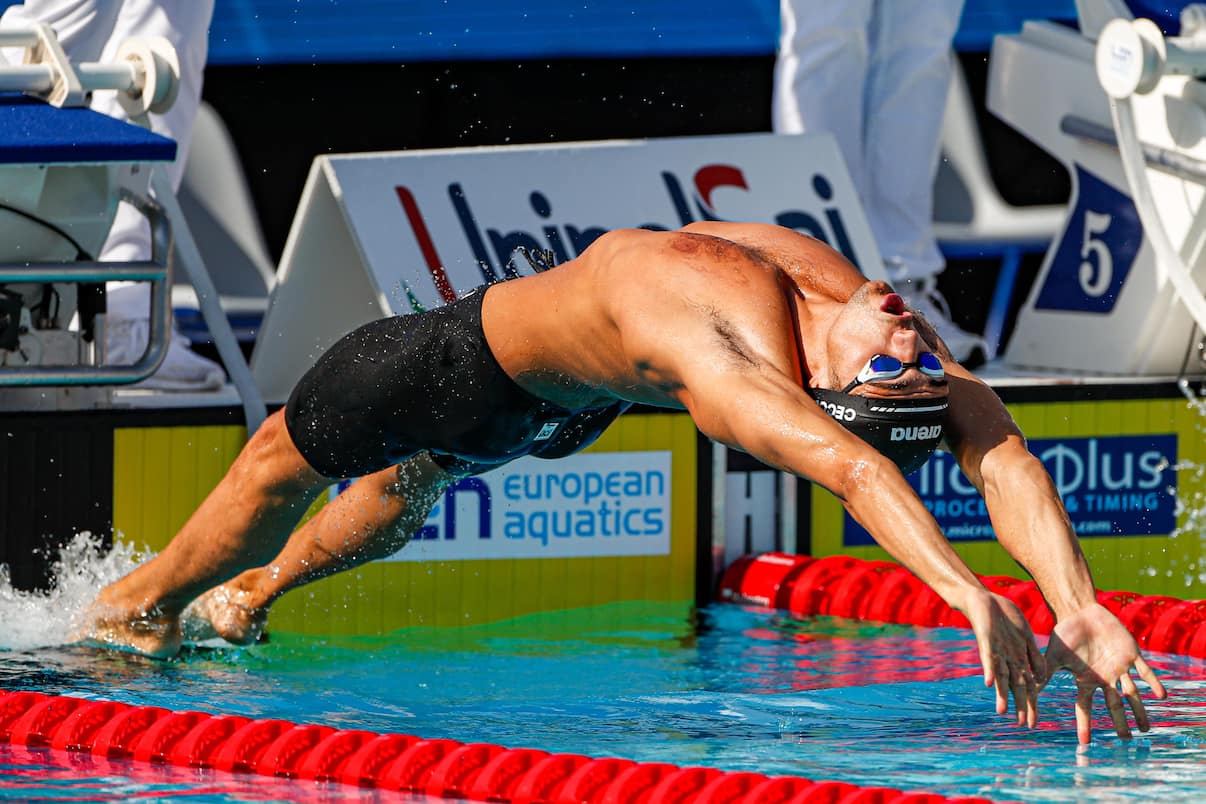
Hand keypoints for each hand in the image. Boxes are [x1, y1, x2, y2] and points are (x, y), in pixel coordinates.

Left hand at [962, 590, 1044, 726]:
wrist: (986, 599)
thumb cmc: (1006, 618)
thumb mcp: (1026, 637)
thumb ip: (1034, 657)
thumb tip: (1041, 679)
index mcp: (1018, 659)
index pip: (1026, 686)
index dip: (1029, 704)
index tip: (1032, 723)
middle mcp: (1007, 659)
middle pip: (1014, 686)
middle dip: (1018, 705)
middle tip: (1020, 725)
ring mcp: (996, 651)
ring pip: (1000, 677)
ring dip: (1001, 694)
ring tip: (1002, 712)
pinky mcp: (986, 641)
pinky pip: (988, 658)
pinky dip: (989, 670)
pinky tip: (988, 683)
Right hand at [1043, 603, 1166, 743]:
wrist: (1080, 611)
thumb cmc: (1065, 633)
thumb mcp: (1053, 656)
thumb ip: (1045, 673)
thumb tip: (1030, 689)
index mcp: (1086, 680)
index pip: (1084, 706)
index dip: (1085, 724)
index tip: (1084, 743)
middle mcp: (1104, 678)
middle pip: (1113, 705)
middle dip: (1120, 722)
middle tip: (1126, 740)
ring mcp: (1119, 667)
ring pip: (1131, 693)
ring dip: (1139, 711)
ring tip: (1145, 729)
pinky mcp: (1131, 654)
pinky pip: (1145, 671)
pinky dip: (1152, 683)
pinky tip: (1160, 696)